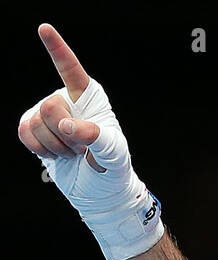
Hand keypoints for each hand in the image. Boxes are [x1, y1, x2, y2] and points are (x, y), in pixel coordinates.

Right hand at [15, 24, 162, 259]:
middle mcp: (66, 101)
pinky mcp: (34, 129)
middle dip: (64, 134)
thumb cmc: (113, 169)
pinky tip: (57, 155)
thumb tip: (68, 126)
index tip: (44, 29)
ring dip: (55, 146)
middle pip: (49, 106)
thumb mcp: (113, 155)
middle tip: (82, 149)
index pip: (71, 70)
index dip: (57, 49)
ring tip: (73, 153)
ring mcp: (47, 115)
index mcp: (89, 99)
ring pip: (35, 122)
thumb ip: (95, 137)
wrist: (99, 192)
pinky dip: (40, 149)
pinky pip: (24, 133)